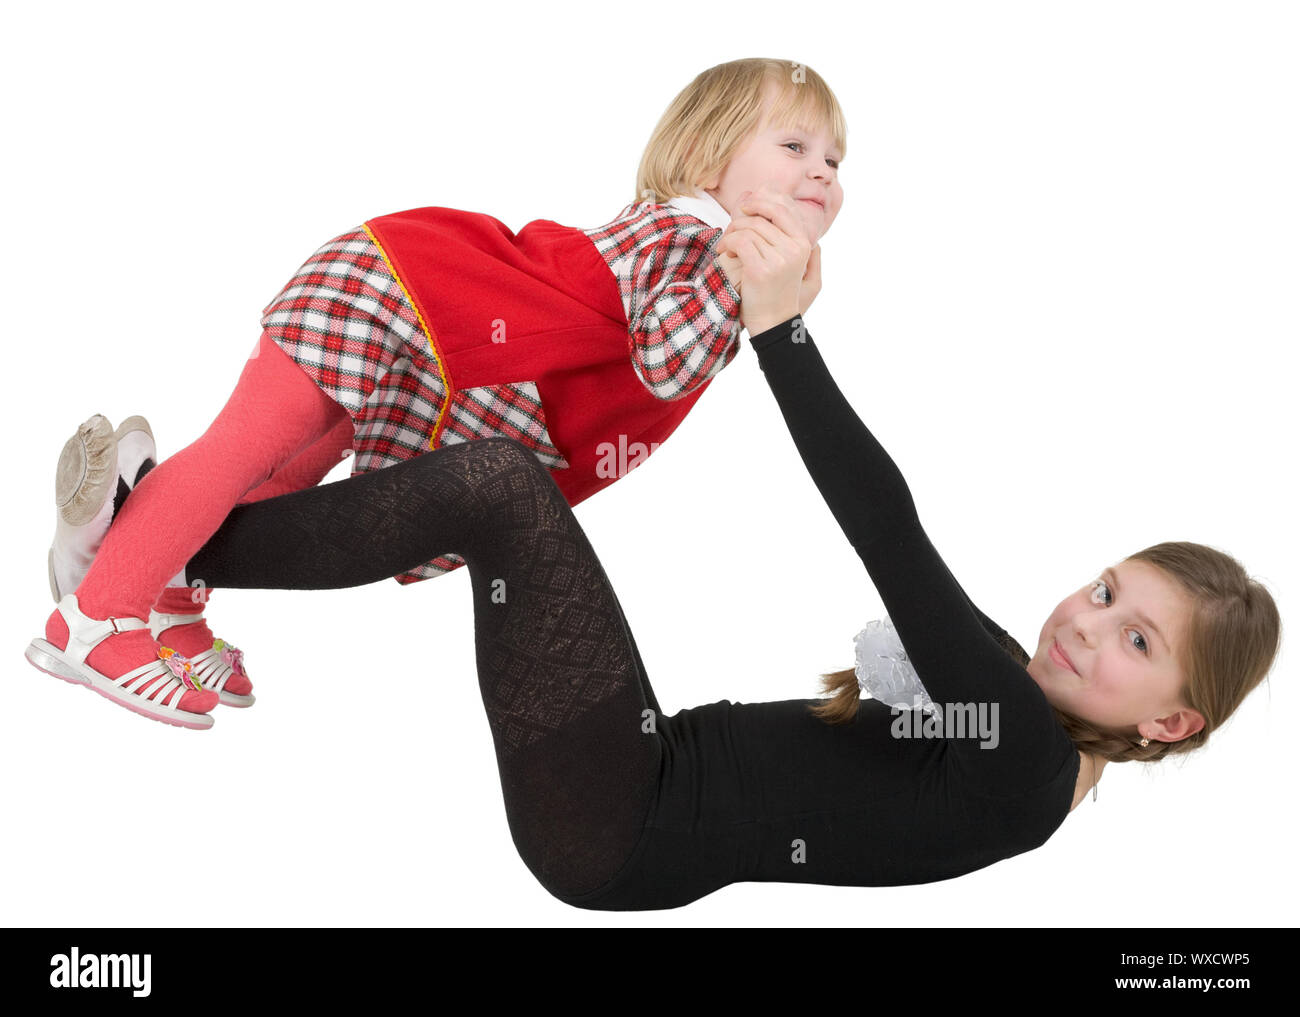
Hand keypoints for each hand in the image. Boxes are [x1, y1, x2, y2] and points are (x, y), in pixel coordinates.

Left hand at [715, 187, 819, 335]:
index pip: (784, 206)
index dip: (762, 199)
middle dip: (743, 215)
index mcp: (804, 243)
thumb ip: (797, 236)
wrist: (773, 323)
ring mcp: (779, 259)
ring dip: (731, 233)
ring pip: (749, 228)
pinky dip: (728, 244)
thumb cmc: (781, 292)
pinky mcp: (761, 270)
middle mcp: (795, 248)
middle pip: (763, 214)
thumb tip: (788, 206)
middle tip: (732, 226)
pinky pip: (740, 241)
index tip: (746, 206)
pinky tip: (725, 254)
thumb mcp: (800, 264)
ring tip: (727, 247)